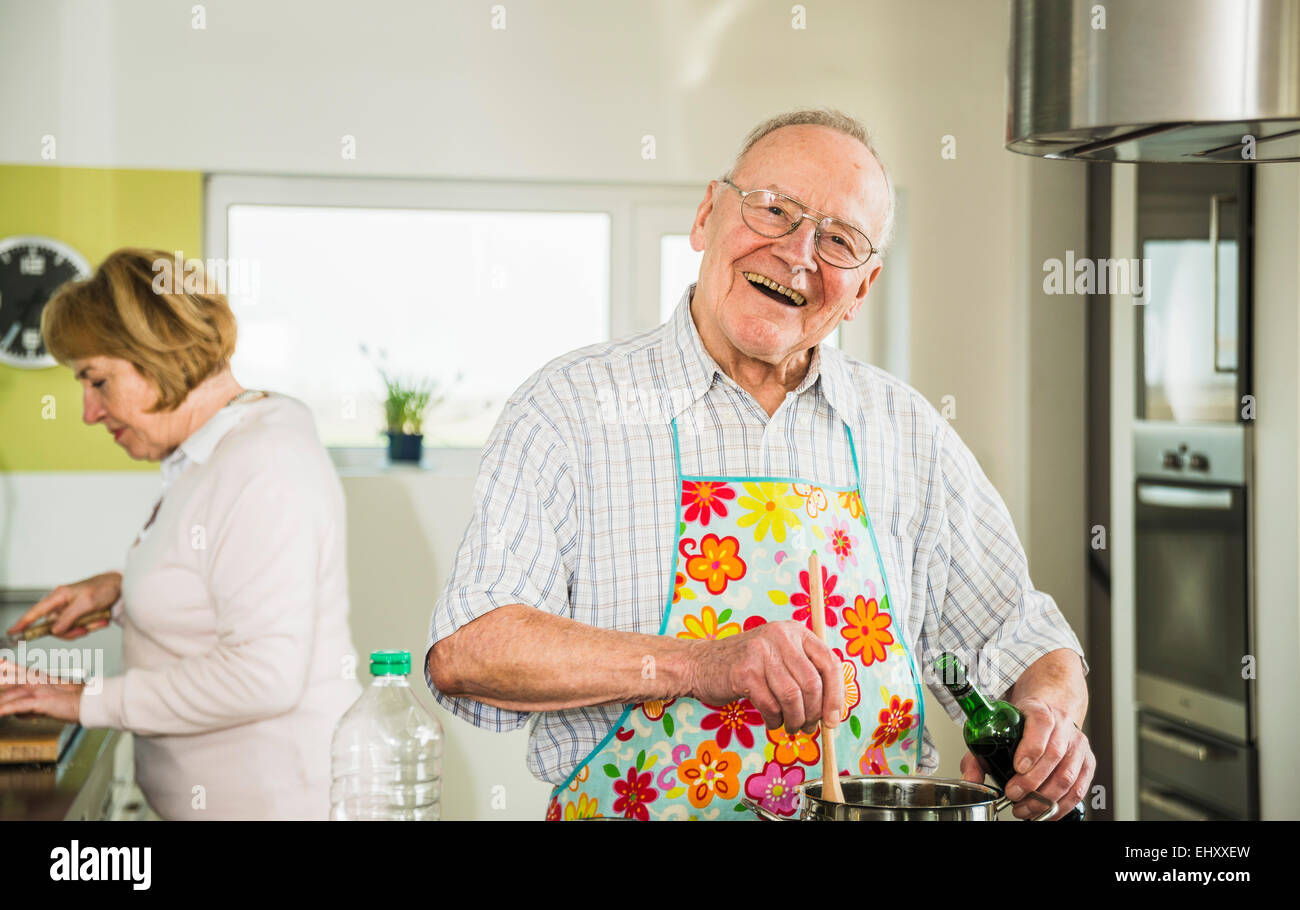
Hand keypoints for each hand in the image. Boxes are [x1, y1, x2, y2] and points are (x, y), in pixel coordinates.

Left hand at [0, 658, 83, 722]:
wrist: (93, 700)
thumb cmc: (78, 700)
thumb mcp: (52, 700)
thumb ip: (31, 706)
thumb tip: (18, 713)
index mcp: (40, 678)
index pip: (15, 670)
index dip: (4, 666)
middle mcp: (37, 681)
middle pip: (8, 681)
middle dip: (0, 684)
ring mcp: (39, 690)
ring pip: (10, 693)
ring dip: (0, 700)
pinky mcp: (42, 701)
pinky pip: (19, 705)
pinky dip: (6, 709)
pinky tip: (0, 712)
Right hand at [7, 572, 120, 639]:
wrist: (120, 587)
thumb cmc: (103, 589)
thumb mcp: (87, 604)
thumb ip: (69, 617)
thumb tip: (54, 630)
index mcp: (58, 596)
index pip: (36, 612)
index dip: (23, 623)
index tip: (12, 632)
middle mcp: (61, 603)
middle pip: (54, 627)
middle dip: (71, 631)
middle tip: (86, 629)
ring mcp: (69, 610)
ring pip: (68, 629)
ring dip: (85, 628)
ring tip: (100, 620)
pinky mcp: (78, 615)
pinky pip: (79, 627)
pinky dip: (91, 626)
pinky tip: (101, 620)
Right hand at [685, 619, 844, 734]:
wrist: (700, 663)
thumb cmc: (747, 666)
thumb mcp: (780, 658)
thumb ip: (806, 674)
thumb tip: (834, 710)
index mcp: (795, 631)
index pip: (830, 663)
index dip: (837, 695)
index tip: (834, 719)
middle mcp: (780, 636)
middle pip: (812, 684)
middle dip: (813, 714)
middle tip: (808, 727)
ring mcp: (761, 652)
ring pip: (793, 697)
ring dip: (794, 720)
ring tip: (790, 727)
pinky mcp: (744, 671)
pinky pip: (771, 705)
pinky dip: (774, 720)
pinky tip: (771, 721)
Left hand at [961, 695, 1093, 820]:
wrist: (1048, 717)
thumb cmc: (1020, 726)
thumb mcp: (996, 730)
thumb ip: (978, 755)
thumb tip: (970, 779)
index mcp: (1040, 710)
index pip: (1041, 724)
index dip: (1031, 748)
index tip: (1017, 768)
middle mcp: (1063, 725)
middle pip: (1054, 755)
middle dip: (1032, 782)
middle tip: (1013, 795)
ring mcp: (1078, 744)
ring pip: (1067, 776)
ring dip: (1045, 798)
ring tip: (1024, 808)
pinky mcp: (1088, 762)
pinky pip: (1079, 789)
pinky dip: (1061, 805)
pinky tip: (1045, 812)